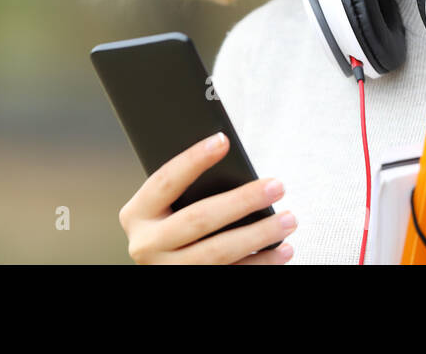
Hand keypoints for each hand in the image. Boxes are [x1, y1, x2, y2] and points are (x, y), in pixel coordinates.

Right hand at [118, 132, 295, 263]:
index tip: (223, 141)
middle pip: (198, 219)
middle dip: (241, 201)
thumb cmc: (173, 221)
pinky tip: (284, 250)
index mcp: (136, 214)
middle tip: (277, 185)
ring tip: (289, 219)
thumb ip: (188, 188)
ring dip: (259, 235)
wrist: (166, 265)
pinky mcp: (191, 285)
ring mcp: (168, 271)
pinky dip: (261, 263)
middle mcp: (146, 245)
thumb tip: (229, 158)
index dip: (193, 160)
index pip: (165, 181)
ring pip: (218, 252)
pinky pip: (232, 274)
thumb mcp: (168, 205)